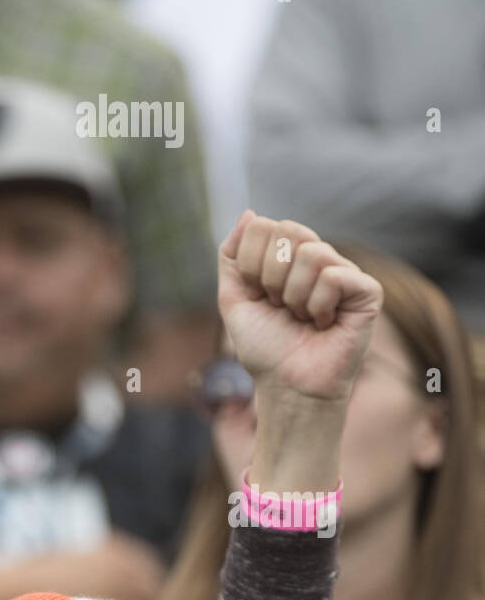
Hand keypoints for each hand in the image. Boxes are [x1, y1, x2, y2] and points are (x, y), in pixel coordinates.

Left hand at [219, 211, 381, 405]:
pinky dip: (318, 305)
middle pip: (286, 232)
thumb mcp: (234, 300)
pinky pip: (333, 275)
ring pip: (311, 253)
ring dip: (294, 297)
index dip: (251, 266)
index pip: (262, 227)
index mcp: (287, 256)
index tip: (259, 297)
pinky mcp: (367, 290)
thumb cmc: (265, 348)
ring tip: (303, 318)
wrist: (287, 386)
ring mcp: (344, 271)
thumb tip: (248, 214)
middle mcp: (318, 257)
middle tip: (281, 307)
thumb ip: (232, 258)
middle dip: (271, 278)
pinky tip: (324, 323)